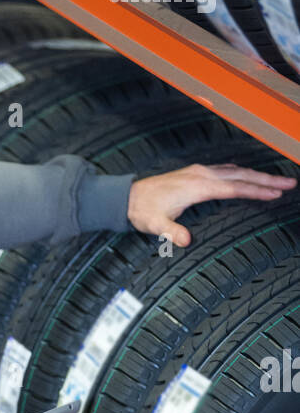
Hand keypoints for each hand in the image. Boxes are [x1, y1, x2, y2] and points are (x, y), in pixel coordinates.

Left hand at [127, 162, 296, 247]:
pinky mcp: (196, 174)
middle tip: (289, 183)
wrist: (127, 197)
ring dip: (257, 176)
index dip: (256, 192)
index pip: (234, 188)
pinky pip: (225, 171)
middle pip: (241, 175)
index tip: (276, 195)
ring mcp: (199, 172)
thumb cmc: (142, 211)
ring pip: (235, 171)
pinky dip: (242, 173)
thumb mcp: (155, 224)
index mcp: (198, 186)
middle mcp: (201, 175)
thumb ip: (172, 232)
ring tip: (278, 181)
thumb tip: (186, 241)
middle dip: (267, 180)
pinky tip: (247, 175)